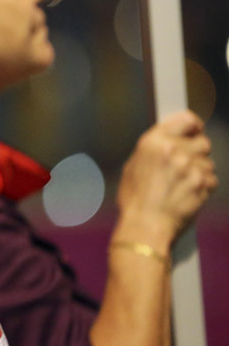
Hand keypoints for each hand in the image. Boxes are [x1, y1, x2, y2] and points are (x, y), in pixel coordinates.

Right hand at [116, 111, 216, 247]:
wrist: (145, 225)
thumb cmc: (135, 200)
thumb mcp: (132, 167)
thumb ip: (152, 150)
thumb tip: (166, 142)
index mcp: (154, 142)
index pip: (186, 119)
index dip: (193, 125)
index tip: (195, 130)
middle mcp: (173, 150)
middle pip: (202, 142)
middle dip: (197, 152)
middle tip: (186, 165)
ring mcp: (190, 166)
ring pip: (209, 162)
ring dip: (200, 171)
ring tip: (183, 184)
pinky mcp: (203, 183)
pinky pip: (212, 179)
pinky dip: (204, 186)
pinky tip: (188, 193)